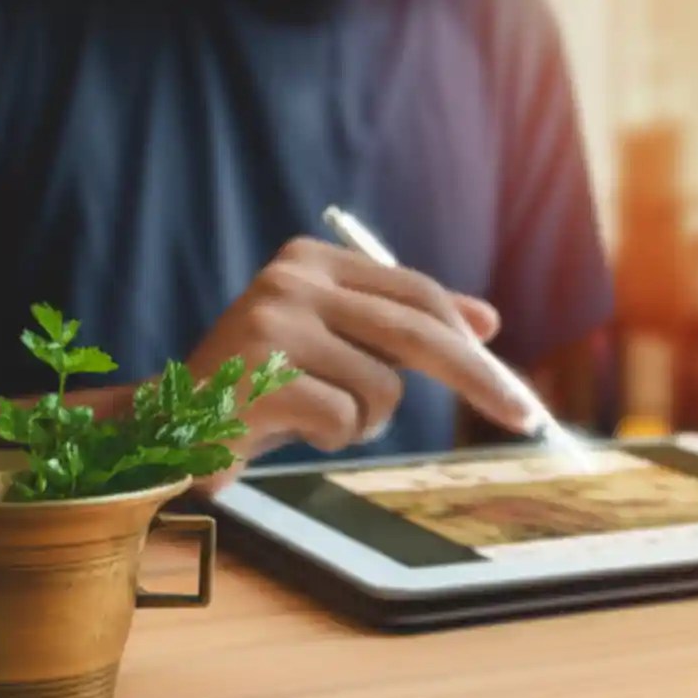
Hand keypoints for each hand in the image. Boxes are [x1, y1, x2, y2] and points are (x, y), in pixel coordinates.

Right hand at [186, 237, 531, 482]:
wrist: (171, 425)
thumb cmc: (265, 387)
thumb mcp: (338, 346)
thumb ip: (401, 329)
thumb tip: (487, 321)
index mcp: (312, 260)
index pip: (417, 295)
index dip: (470, 341)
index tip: (512, 386)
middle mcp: (292, 279)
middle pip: (416, 332)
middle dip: (479, 380)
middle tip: (525, 419)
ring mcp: (272, 322)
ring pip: (382, 389)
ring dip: (364, 421)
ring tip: (311, 416)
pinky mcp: (258, 373)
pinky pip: (343, 420)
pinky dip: (329, 437)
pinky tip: (283, 428)